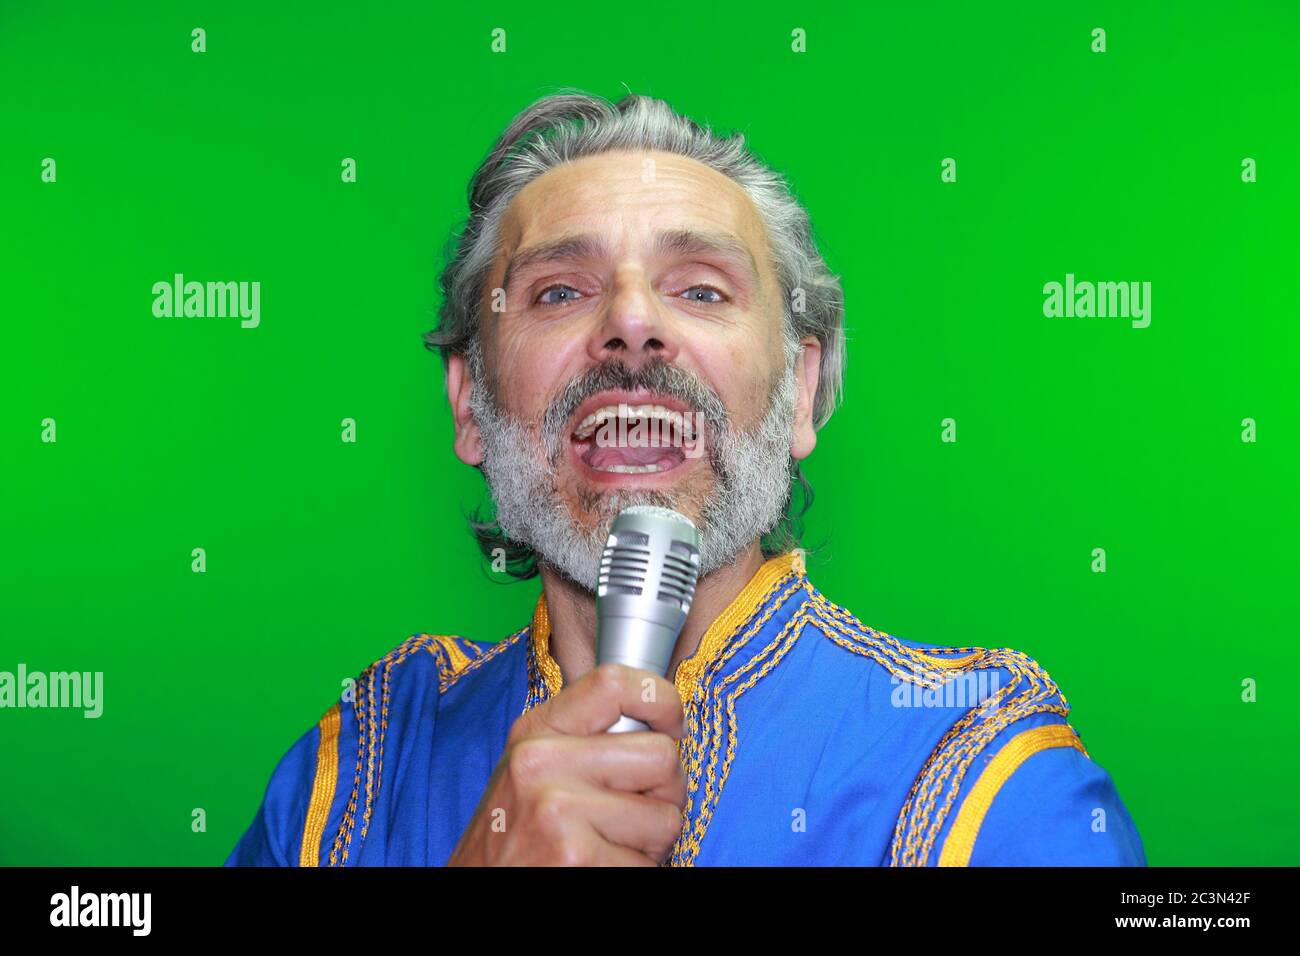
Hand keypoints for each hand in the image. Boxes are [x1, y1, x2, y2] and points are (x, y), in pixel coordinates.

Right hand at [445, 662, 687, 865]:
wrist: (475, 885)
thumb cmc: (515, 833)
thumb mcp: (534, 768)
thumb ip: (584, 738)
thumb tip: (660, 720)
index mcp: (537, 731)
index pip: (616, 682)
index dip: (664, 700)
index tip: (672, 726)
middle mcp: (542, 762)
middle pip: (662, 756)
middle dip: (665, 791)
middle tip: (636, 811)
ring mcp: (558, 810)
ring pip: (667, 817)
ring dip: (650, 841)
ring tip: (610, 845)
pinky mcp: (575, 856)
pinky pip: (648, 864)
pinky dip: (634, 872)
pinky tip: (599, 868)